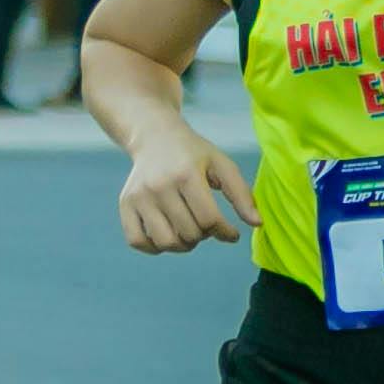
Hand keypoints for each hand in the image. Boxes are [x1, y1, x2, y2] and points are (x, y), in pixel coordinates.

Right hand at [117, 130, 254, 253]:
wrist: (155, 136)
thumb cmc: (194, 153)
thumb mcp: (221, 164)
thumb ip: (241, 194)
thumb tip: (257, 224)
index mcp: (186, 173)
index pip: (209, 220)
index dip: (225, 232)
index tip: (231, 233)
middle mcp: (159, 185)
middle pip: (189, 233)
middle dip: (204, 235)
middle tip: (206, 223)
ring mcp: (139, 196)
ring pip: (166, 243)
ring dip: (183, 245)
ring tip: (189, 231)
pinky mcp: (125, 204)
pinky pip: (138, 242)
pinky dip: (155, 247)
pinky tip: (168, 234)